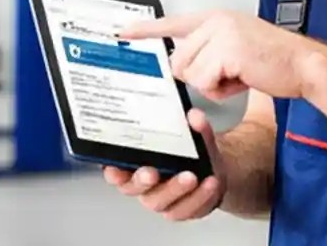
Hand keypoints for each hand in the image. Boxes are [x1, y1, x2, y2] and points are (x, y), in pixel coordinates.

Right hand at [103, 108, 225, 220]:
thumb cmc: (189, 151)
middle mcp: (144, 185)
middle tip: (152, 172)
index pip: (115, 170)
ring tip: (191, 176)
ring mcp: (162, 200)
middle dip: (141, 180)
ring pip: (160, 201)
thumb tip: (194, 116)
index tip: (116, 168)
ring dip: (175, 188)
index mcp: (136, 164)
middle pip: (133, 188)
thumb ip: (193, 126)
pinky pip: (188, 208)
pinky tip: (210, 183)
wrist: (213, 169)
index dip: (113, 171)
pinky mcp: (183, 210)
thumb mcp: (191, 135)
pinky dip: (201, 195)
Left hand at [119, 10, 326, 100]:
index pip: (173, 23)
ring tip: (239, 74)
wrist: (305, 65)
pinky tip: (243, 78)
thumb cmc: (274, 61)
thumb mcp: (237, 48)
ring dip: (213, 85)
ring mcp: (221, 33)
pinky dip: (223, 90)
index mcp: (216, 18)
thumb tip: (182, 65)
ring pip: (190, 73)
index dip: (146, 29)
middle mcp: (216, 21)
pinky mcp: (228, 50)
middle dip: (201, 77)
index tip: (122, 31)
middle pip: (179, 61)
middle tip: (230, 74)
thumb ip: (210, 50)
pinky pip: (206, 82)